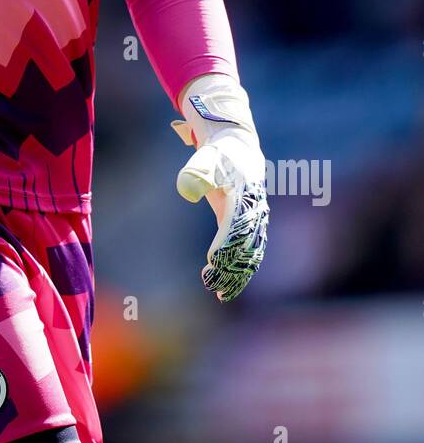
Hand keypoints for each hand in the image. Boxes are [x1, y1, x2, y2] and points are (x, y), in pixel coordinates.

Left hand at [171, 74, 269, 302]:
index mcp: (244, 196)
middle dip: (231, 268)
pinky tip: (226, 287)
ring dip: (237, 275)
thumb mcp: (205, 160)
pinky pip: (250, 253)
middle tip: (212, 287)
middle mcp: (254, 211)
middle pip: (246, 246)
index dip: (225, 245)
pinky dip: (241, 271)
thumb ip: (196, 173)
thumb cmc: (218, 154)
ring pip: (251, 254)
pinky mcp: (249, 226)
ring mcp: (255, 220)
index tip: (211, 262)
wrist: (237, 147)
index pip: (236, 226)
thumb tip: (187, 190)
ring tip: (220, 294)